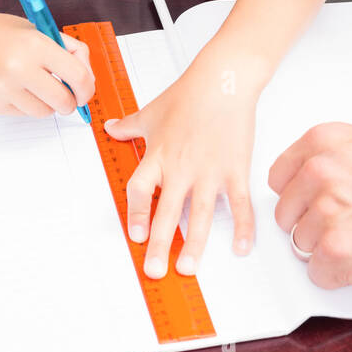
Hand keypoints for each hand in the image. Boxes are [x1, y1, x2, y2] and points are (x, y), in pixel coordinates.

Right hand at [0, 7, 94, 118]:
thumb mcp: (36, 29)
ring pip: (45, 112)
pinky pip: (24, 114)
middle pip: (64, 101)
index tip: (86, 89)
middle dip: (71, 101)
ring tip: (36, 86)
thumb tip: (88, 77)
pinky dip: (27, 104)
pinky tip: (15, 87)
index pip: (78, 76)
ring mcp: (4, 89)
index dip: (87, 87)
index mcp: (35, 44)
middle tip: (68, 95)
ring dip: (48, 104)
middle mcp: (19, 68)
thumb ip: (67, 48)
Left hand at [104, 63, 256, 279]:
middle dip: (159, 245)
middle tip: (154, 270)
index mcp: (158, 156)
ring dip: (194, 244)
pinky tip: (241, 248)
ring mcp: (209, 172)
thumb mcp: (151, 111)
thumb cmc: (189, 94)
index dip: (135, 214)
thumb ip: (129, 126)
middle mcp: (181, 168)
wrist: (223, 80)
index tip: (136, 235)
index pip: (139, 191)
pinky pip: (238, 205)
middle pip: (166, 213)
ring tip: (188, 267)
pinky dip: (242, 227)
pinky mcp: (235, 170)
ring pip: (200, 215)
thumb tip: (110, 127)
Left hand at [269, 123, 351, 287]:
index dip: (298, 197)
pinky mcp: (336, 251)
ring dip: (328, 250)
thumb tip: (311, 172)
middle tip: (348, 225)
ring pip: (301, 246)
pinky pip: (317, 273)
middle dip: (312, 224)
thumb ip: (335, 155)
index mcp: (324, 143)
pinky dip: (339, 275)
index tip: (311, 204)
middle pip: (286, 214)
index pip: (278, 177)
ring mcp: (325, 212)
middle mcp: (319, 173)